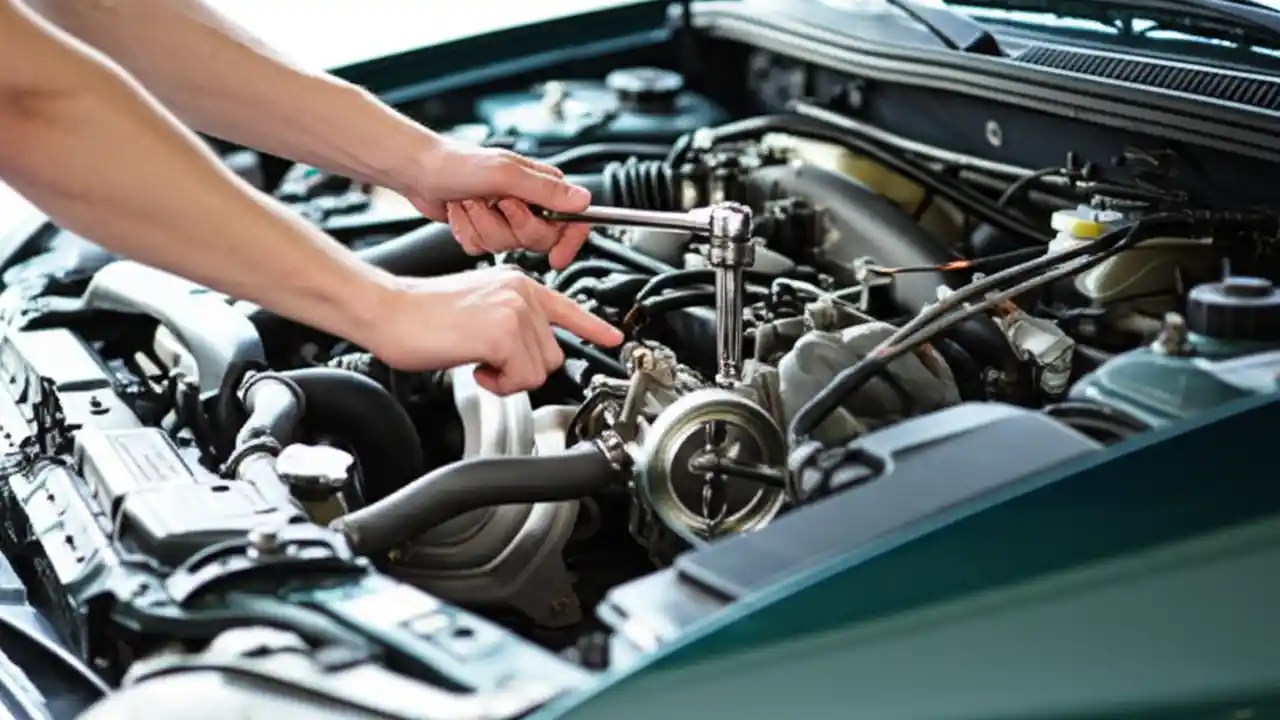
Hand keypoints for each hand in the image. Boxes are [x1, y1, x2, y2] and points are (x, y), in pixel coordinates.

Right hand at [366, 267, 622, 394]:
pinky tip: (475, 366)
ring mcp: (516, 312)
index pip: (567, 308)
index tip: (614, 339)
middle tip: (487, 362)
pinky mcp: (504, 334)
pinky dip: (498, 383)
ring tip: (478, 360)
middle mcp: (523, 294)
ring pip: (538, 370)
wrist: (391, 311)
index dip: (594, 328)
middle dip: (522, 370)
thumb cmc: (422, 314)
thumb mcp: (478, 307)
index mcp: (518, 285)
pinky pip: (520, 379)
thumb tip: (526, 353)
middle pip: (552, 355)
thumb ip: (511, 322)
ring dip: (509, 378)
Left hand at [399, 137, 591, 268]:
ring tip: (471, 203)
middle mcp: (528, 203)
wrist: (419, 172)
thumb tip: (583, 201)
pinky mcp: (486, 230)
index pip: (573, 219)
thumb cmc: (457, 163)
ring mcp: (506, 218)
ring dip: (483, 226)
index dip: (569, 240)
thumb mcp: (506, 175)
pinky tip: (462, 214)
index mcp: (542, 186)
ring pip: (508, 246)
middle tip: (497, 205)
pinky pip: (485, 249)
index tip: (558, 256)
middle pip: (539, 239)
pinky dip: (470, 233)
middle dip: (510, 226)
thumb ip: (546, 191)